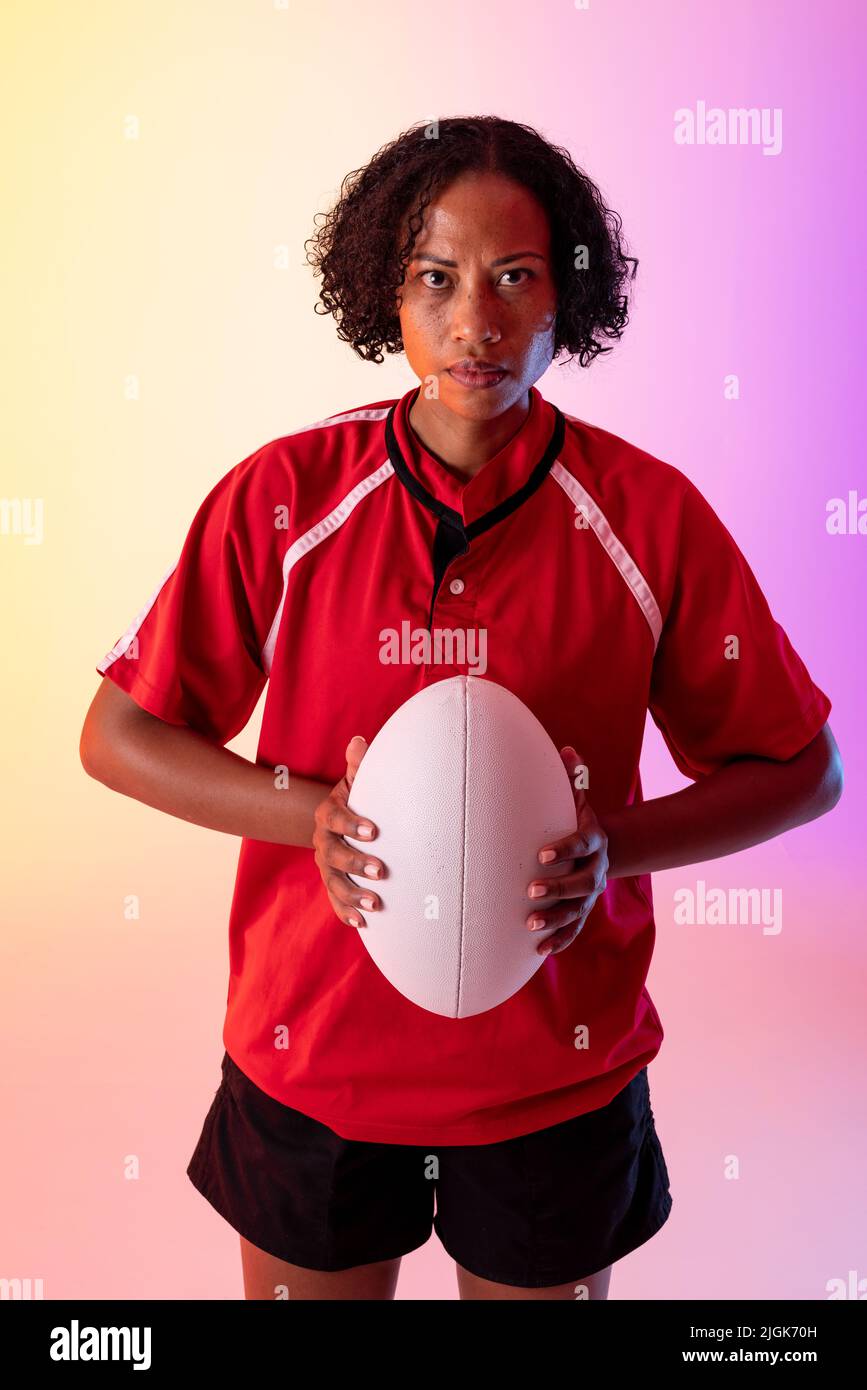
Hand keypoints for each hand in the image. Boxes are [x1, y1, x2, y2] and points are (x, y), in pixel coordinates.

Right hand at [312, 736, 386, 929]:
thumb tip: (360, 741)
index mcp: (328, 813)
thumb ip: (360, 765)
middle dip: (355, 863)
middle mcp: (322, 840)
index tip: (374, 831)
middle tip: (381, 871)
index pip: (335, 818)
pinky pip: (335, 900)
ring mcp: (325, 864)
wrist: (346, 820)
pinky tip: (363, 923)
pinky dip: (346, 912)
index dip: (351, 824)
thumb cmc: (361, 796)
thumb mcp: (359, 780)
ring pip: (333, 881)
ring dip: (352, 894)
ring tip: (376, 904)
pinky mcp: (333, 882)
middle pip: (332, 854)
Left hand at [526, 746, 608, 955]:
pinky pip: (574, 929)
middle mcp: (596, 867)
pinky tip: (539, 950)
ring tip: (529, 925)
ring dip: (555, 919)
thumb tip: (566, 749)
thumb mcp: (575, 798)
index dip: (565, 848)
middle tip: (530, 890)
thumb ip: (571, 777)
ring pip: (578, 910)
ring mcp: (591, 892)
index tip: (541, 854)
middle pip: (582, 882)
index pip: (582, 843)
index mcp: (594, 838)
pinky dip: (559, 940)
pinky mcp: (583, 909)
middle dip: (557, 888)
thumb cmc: (573, 817)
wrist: (595, 845)